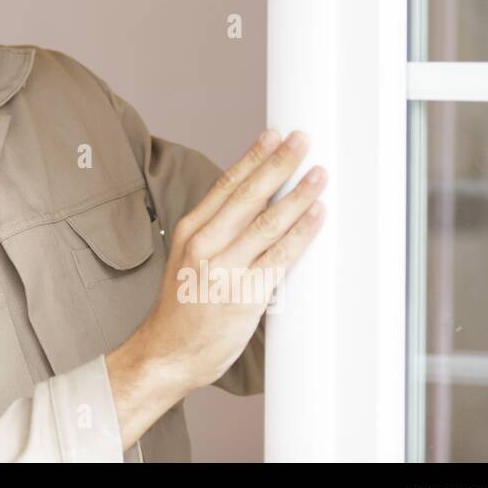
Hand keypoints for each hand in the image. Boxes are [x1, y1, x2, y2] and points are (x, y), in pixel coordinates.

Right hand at [135, 129, 326, 390]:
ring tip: (318, 174)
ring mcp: (226, 269)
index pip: (226, 185)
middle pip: (249, 195)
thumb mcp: (188, 258)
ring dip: (299, 194)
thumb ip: (216, 232)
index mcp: (190, 231)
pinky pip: (281, 257)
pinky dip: (302, 233)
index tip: (272, 135)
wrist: (169, 352)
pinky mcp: (247, 294)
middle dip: (279, 164)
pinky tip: (317, 216)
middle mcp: (206, 244)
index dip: (253, 157)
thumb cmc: (183, 307)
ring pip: (269, 222)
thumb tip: (255, 204)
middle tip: (302, 140)